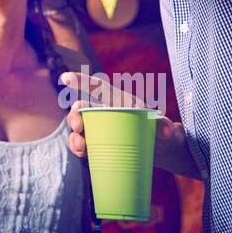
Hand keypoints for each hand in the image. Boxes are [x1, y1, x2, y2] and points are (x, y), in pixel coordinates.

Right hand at [60, 71, 197, 177]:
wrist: (160, 149)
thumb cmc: (160, 131)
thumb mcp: (164, 127)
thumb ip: (165, 125)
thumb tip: (166, 130)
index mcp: (116, 100)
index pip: (96, 87)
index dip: (80, 80)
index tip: (64, 78)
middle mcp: (103, 112)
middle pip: (81, 109)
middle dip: (74, 117)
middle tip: (78, 128)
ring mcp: (99, 129)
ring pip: (78, 129)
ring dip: (74, 136)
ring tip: (81, 147)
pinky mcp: (99, 145)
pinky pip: (82, 145)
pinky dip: (78, 149)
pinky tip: (82, 154)